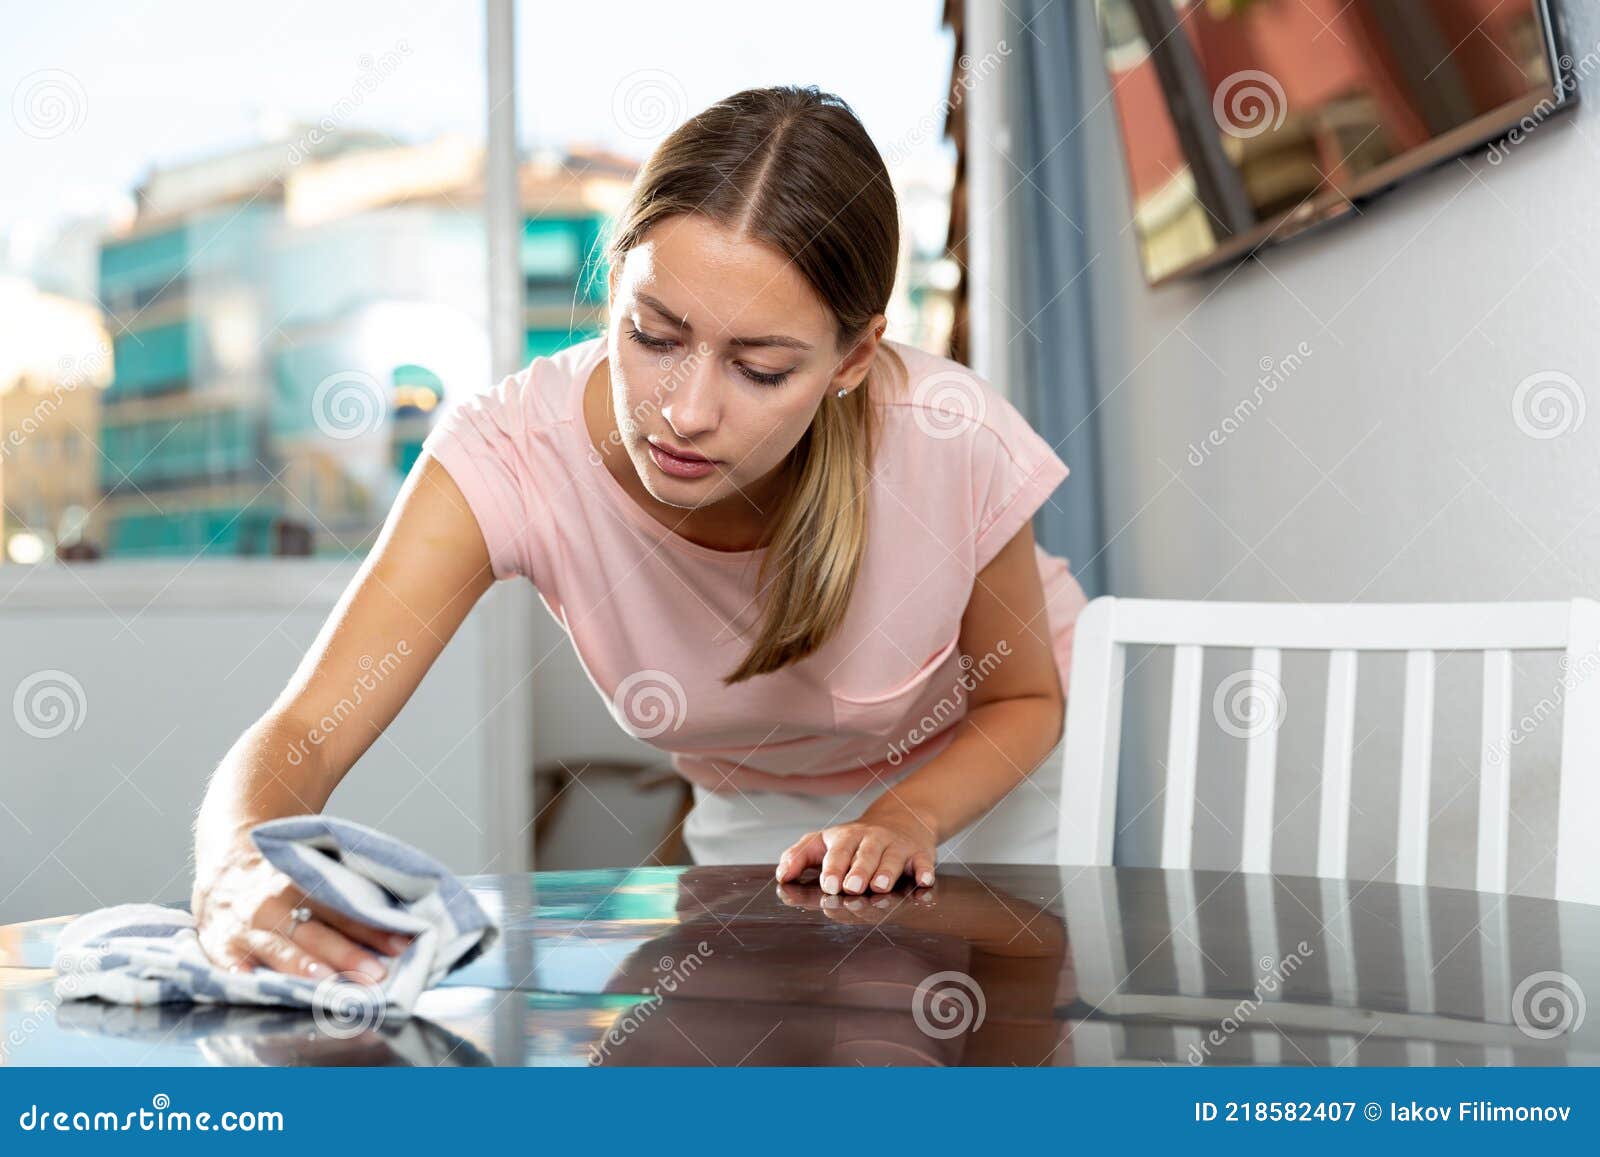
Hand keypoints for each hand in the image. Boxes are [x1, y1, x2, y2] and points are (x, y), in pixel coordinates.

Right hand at [191, 839, 413, 982]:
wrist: (226, 873)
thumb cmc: (286, 883)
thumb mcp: (315, 876)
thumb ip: (348, 896)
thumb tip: (400, 921)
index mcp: (302, 882)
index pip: (342, 907)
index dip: (372, 927)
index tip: (403, 944)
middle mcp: (272, 904)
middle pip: (314, 931)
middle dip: (346, 954)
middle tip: (376, 974)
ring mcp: (244, 927)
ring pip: (279, 950)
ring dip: (306, 969)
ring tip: (333, 986)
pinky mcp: (219, 947)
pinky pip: (231, 965)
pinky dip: (244, 978)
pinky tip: (263, 990)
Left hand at [774, 816, 936, 894]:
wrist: (902, 817)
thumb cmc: (856, 839)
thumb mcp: (824, 841)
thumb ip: (799, 856)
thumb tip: (782, 876)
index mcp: (846, 838)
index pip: (838, 851)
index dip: (833, 867)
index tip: (828, 884)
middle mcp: (872, 840)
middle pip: (865, 854)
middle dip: (858, 871)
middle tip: (852, 887)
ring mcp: (897, 846)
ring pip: (892, 858)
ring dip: (886, 872)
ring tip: (880, 886)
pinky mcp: (919, 853)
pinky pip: (924, 862)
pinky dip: (925, 870)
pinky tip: (924, 880)